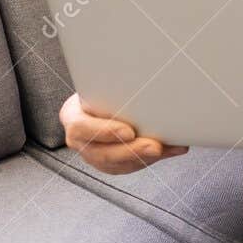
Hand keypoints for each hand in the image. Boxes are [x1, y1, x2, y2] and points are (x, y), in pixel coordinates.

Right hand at [59, 92, 187, 173]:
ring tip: (166, 149)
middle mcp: (80, 141)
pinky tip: (169, 150)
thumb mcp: (95, 82)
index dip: (106, 132)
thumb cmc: (94, 90)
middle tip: (155, 146)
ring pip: (117, 165)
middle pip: (102, 154)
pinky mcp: (110, 163)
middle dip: (131, 152)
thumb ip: (112, 84)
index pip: (83, 128)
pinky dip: (152, 159)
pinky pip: (130, 166)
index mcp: (73, 118)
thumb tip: (140, 75)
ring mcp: (93, 155)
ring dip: (145, 159)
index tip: (129, 131)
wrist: (91, 101)